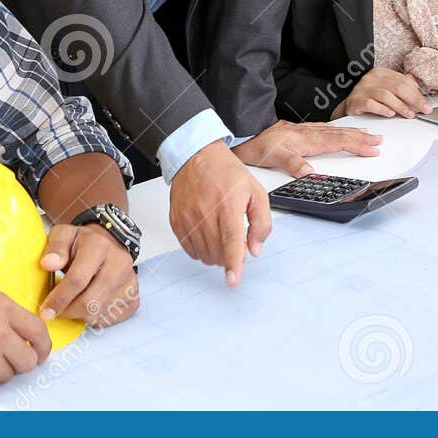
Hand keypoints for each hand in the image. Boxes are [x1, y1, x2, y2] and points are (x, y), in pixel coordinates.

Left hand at [38, 223, 138, 327]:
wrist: (110, 243)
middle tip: (55, 311)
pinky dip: (94, 318)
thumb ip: (54, 248)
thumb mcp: (64, 235)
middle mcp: (119, 264)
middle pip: (90, 302)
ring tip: (72, 302)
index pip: (78, 279)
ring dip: (79, 314)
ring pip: (98, 314)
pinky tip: (88, 304)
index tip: (45, 310)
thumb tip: (48, 264)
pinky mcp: (134, 299)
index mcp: (99, 246)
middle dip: (68, 311)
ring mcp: (129, 283)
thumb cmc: (82, 242)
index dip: (59, 298)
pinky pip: (109, 319)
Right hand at [169, 140, 270, 287]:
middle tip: (235, 240)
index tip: (233, 280)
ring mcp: (188, 218)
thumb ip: (261, 222)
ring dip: (216, 255)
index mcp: (228, 204)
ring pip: (204, 254)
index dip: (233, 263)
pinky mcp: (176, 222)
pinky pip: (190, 249)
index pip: (231, 241)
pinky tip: (207, 235)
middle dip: (230, 256)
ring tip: (221, 234)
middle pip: (218, 252)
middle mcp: (205, 213)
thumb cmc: (226, 173)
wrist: (196, 157)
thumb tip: (255, 249)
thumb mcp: (255, 191)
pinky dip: (201, 250)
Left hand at [232, 119, 382, 175]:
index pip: (337, 142)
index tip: (373, 148)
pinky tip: (337, 131)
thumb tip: (310, 172)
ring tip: (366, 134)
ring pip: (333, 130)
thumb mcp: (272, 157)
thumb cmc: (256, 145)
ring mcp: (303, 131)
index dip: (356, 145)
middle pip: (340, 134)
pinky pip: (324, 129)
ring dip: (351, 133)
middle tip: (378, 140)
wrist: (242, 131)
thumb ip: (292, 163)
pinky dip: (336, 130)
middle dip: (360, 137)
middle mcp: (307, 133)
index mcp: (306, 140)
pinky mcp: (297, 131)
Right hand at [335, 67, 430, 118]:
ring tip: (409, 114)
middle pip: (397, 87)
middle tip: (422, 110)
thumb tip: (419, 91)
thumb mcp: (386, 90)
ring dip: (400, 106)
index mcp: (381, 73)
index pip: (403, 81)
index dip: (417, 94)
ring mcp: (362, 89)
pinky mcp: (355, 101)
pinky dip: (382, 109)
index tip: (426, 105)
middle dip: (413, 100)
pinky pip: (371, 104)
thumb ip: (401, 87)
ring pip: (386, 96)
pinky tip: (390, 114)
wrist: (350, 107)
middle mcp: (371, 79)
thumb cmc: (370, 99)